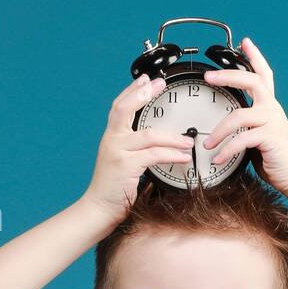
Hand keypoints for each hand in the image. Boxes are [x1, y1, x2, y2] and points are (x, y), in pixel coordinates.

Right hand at [80, 75, 194, 225]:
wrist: (100, 209)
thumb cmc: (114, 188)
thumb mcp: (122, 161)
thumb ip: (135, 148)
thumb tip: (158, 140)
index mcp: (111, 137)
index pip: (119, 106)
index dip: (132, 90)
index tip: (146, 79)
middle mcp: (112, 140)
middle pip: (124, 109)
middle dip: (144, 94)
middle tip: (160, 84)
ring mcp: (117, 152)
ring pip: (148, 135)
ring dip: (172, 136)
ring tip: (187, 140)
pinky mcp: (125, 165)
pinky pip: (153, 154)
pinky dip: (171, 154)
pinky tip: (183, 156)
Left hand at [202, 37, 287, 197]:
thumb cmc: (275, 159)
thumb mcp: (258, 137)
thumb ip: (245, 126)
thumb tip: (223, 127)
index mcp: (269, 106)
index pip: (264, 74)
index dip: (255, 57)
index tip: (244, 42)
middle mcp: (272, 109)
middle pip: (251, 80)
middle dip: (228, 75)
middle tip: (209, 76)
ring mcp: (272, 121)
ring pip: (238, 116)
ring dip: (218, 131)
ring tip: (207, 143)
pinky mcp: (271, 137)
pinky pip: (242, 139)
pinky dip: (227, 150)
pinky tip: (218, 158)